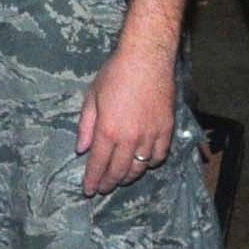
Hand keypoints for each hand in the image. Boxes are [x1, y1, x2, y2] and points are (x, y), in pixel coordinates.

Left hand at [75, 48, 179, 195]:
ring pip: (140, 167)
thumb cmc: (115, 73)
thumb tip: (81, 149)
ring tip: (121, 178)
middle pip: (119, 170)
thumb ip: (86, 126)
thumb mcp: (92, 96)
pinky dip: (151, 164)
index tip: (89, 190)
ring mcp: (151, 135)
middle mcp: (130, 138)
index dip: (93, 180)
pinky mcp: (167, 129)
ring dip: (129, 176)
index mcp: (108, 130)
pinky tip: (144, 163)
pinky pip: (160, 156)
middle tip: (103, 188)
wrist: (147, 58)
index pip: (98, 164)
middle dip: (109, 183)